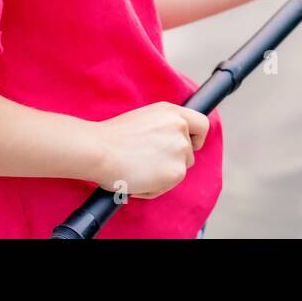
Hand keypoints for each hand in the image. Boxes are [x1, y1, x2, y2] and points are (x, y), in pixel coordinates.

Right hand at [92, 102, 209, 199]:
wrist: (99, 150)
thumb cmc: (112, 138)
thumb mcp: (144, 120)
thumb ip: (163, 128)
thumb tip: (168, 145)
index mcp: (171, 112)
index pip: (201, 124)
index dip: (197, 137)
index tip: (188, 146)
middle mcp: (180, 127)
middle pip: (190, 152)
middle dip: (173, 160)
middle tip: (148, 164)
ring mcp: (181, 149)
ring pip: (179, 170)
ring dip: (162, 175)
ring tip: (137, 172)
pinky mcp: (177, 171)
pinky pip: (168, 186)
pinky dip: (154, 188)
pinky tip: (137, 181)